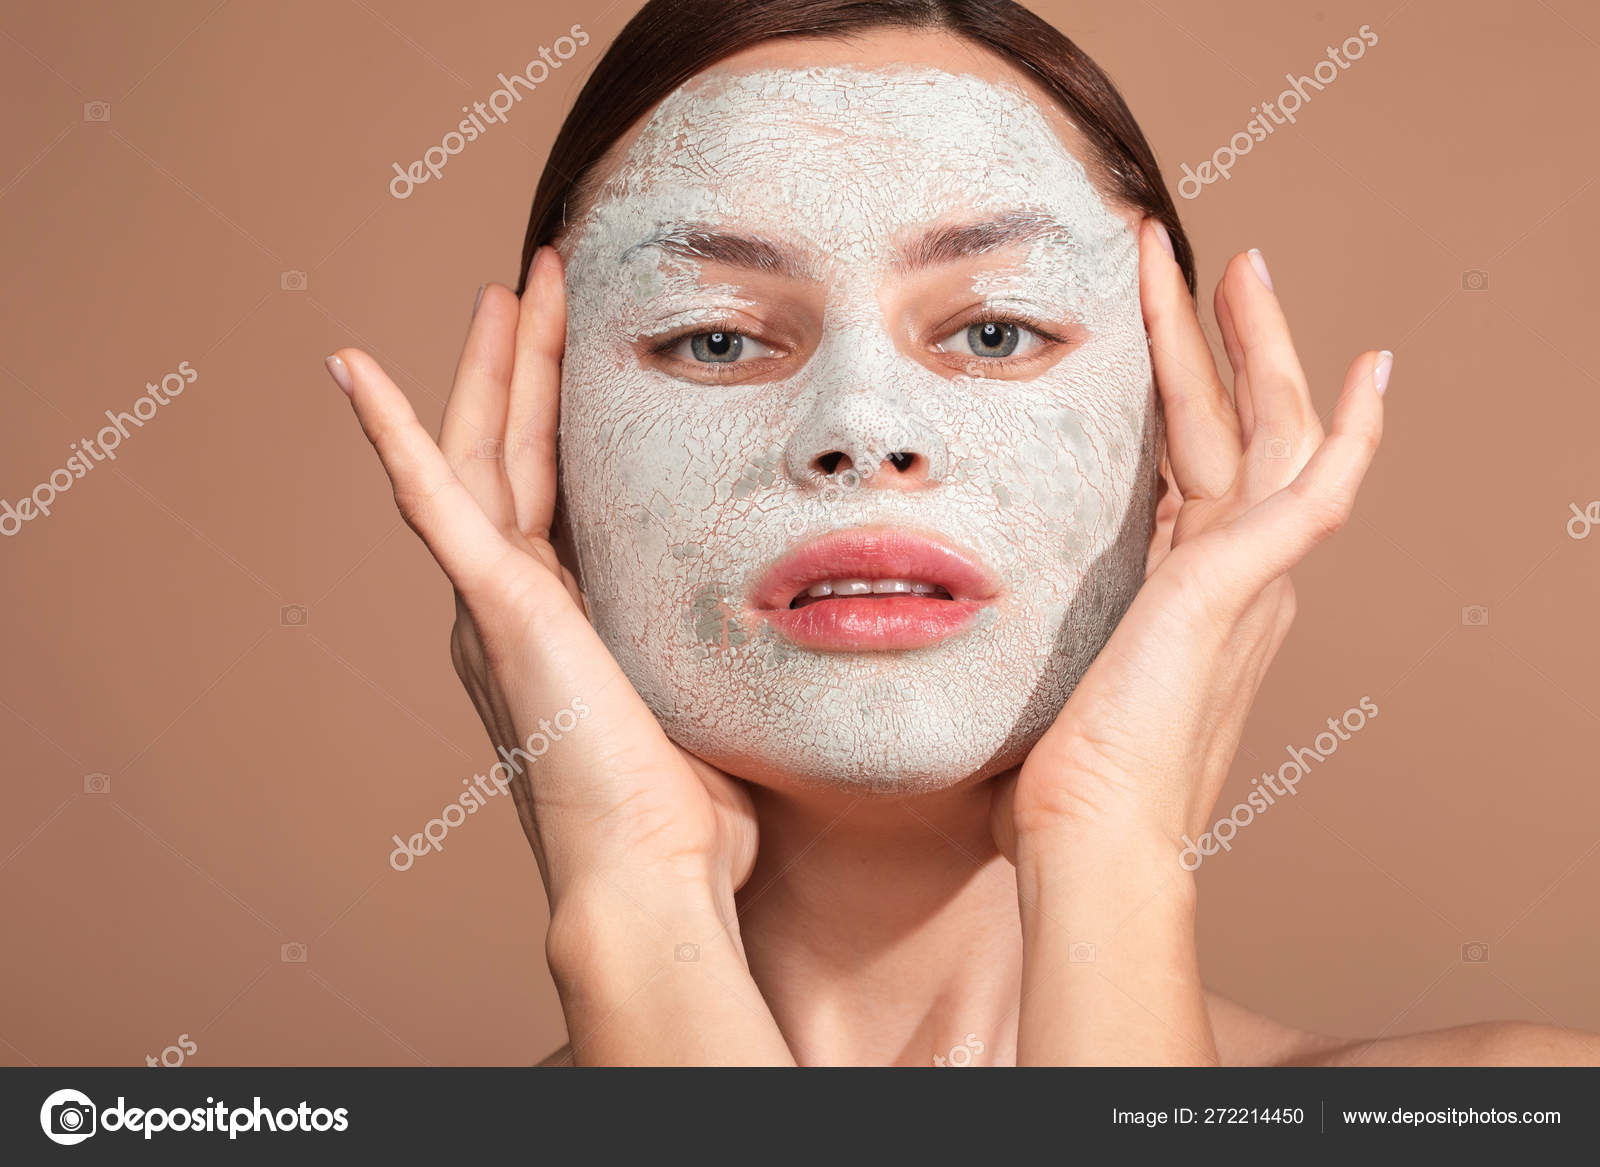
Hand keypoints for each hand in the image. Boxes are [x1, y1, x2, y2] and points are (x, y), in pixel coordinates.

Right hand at [326, 249, 757, 909]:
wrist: (650, 877)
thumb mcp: (706, 698)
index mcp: (563, 620)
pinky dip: (388, 431)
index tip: (584, 344)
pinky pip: (429, 498)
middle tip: (538, 282)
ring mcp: (495, 602)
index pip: (556, 489)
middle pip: (511, 453)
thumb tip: (790, 622)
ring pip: (481, 453)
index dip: (565, 412)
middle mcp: (514, 603)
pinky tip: (351, 368)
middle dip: (526, 364)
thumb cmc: (688, 813)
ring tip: (509, 285)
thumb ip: (713, 645)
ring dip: (493, 365)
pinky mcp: (493, 606)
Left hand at [998, 228, 1387, 854]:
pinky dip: (1354, 433)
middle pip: (1249, 432)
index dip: (1187, 394)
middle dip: (1235, 344)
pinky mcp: (1239, 583)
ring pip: (1274, 432)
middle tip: (1227, 264)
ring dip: (1260, 345)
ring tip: (1239, 265)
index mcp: (1180, 593)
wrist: (1086, 835)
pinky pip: (1320, 490)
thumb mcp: (1046, 672)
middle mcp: (1228, 581)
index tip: (1167, 339)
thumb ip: (1036, 628)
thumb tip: (947, 612)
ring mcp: (1245, 582)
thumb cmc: (1057, 783)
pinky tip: (1370, 371)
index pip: (1194, 463)